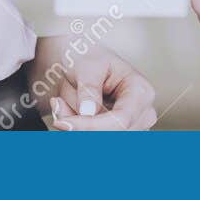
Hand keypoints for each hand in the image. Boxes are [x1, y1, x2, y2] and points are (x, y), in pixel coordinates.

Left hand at [32, 35, 156, 130]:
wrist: (84, 62)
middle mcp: (142, 115)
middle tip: (56, 104)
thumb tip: (88, 112)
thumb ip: (88, 88)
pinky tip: (68, 113)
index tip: (62, 123)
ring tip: (62, 102)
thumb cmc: (89, 59)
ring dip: (75, 126)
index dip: (90, 127)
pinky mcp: (118, 136)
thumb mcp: (87, 66)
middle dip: (79, 125)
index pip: (120, 121)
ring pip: (98, 139)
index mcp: (141, 92)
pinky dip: (76, 130)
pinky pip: (92, 140)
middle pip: (109, 135)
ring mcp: (133, 129)